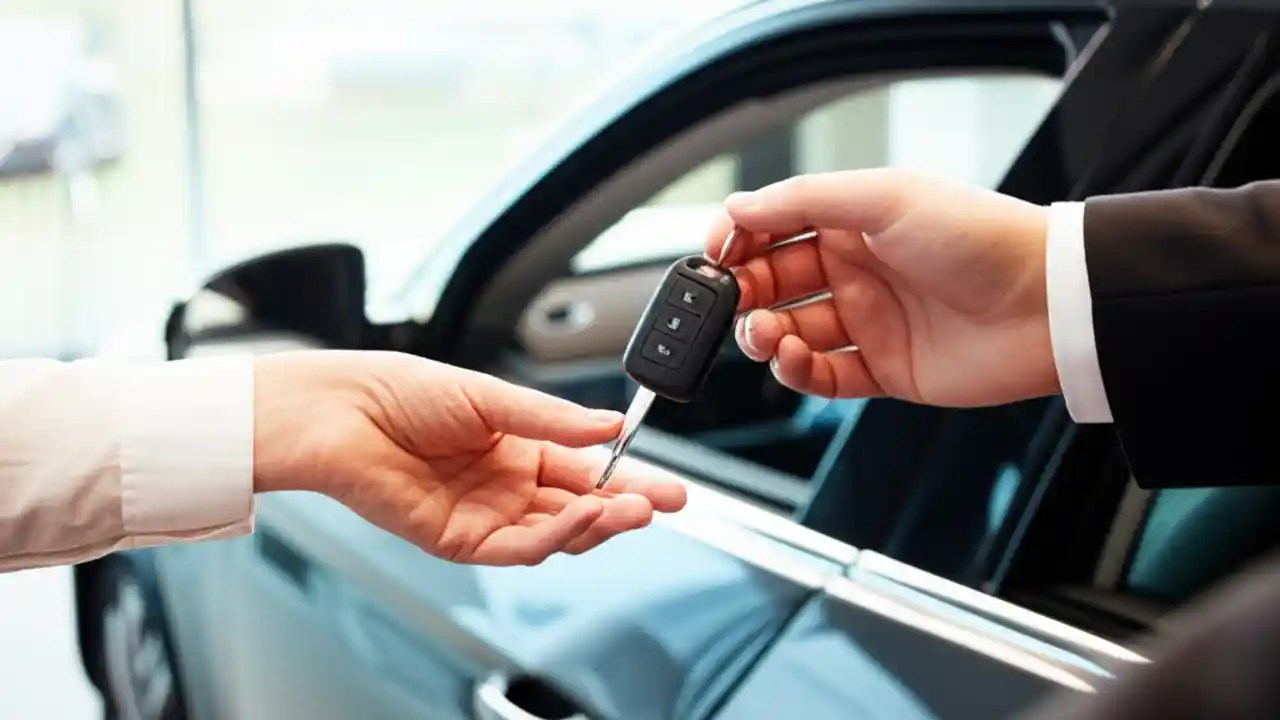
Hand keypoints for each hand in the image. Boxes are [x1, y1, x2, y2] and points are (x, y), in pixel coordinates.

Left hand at [251, 351, 685, 564]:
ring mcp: (485, 515)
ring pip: (556, 533)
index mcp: (517, 447)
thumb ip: (552, 418)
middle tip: (666, 503)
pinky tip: (582, 516)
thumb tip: (609, 425)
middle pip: (580, 507)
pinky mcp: (460, 541)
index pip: (586, 471)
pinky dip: (556, 536)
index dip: (627, 478)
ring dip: (599, 524)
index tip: (667, 483)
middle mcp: (506, 485)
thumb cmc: (400, 392)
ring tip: (633, 509)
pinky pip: (518, 547)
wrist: (341, 413)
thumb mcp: (490, 395)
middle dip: (626, 507)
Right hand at [705, 169, 1056, 406]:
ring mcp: (869, 321)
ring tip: (768, 334)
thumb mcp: (886, 196)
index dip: (737, 240)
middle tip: (734, 301)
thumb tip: (738, 207)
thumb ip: (804, 201)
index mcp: (853, 221)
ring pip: (790, 332)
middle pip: (773, 283)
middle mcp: (856, 270)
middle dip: (743, 293)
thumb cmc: (980, 237)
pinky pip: (823, 377)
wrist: (1048, 304)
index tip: (713, 254)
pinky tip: (794, 359)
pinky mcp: (883, 369)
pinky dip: (799, 373)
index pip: (773, 228)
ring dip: (765, 335)